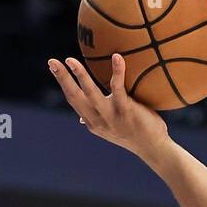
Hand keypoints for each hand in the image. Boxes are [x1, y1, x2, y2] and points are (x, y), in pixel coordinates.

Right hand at [48, 54, 170, 160]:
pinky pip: (119, 89)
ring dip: (80, 76)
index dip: (63, 83)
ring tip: (71, 60)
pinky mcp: (126, 112)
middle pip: (75, 97)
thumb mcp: (112, 128)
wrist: (155, 149)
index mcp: (93, 122)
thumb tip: (79, 118)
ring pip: (91, 94)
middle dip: (62, 79)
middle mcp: (98, 121)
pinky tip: (117, 57)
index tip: (54, 67)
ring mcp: (112, 117)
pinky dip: (117, 72)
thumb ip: (97, 120)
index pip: (74, 100)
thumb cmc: (136, 135)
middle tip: (51, 61)